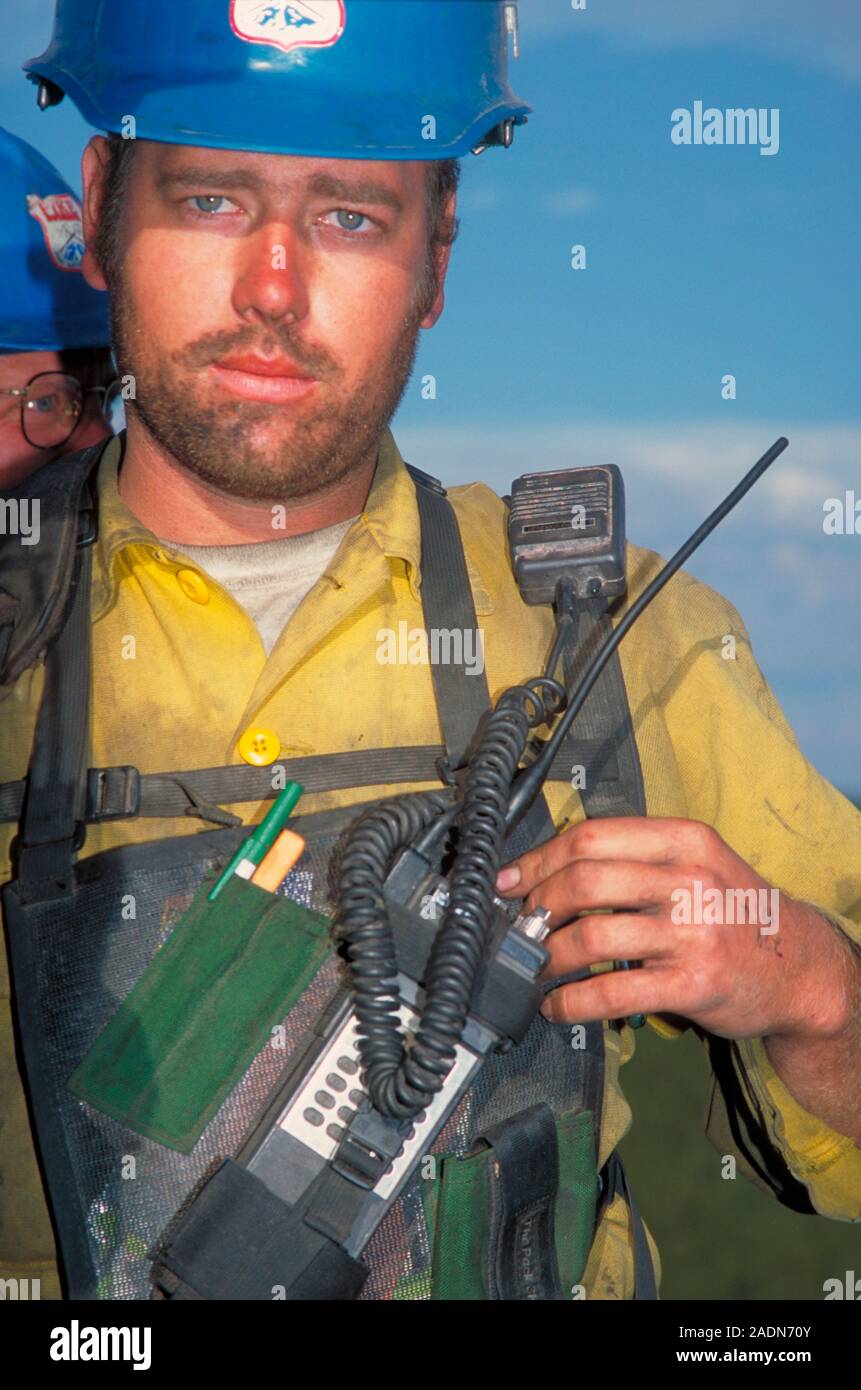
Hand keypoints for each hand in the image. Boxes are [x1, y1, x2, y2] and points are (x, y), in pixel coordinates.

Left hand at [495, 817, 855, 1042]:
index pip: (592, 837)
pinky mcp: (691, 984)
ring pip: (590, 937)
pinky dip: (570, 1002)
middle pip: (583, 882)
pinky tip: (556, 1006)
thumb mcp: (698, 864)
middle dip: (537, 906)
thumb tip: (552, 872)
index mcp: (684, 840)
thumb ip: (637, 860)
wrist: (799, 967)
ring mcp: (691, 934)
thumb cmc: (734, 913)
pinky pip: (612, 992)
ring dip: (545, 957)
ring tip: (532, 967)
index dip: (540, 859)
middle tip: (520, 926)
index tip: (511, 881)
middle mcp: (689, 880)